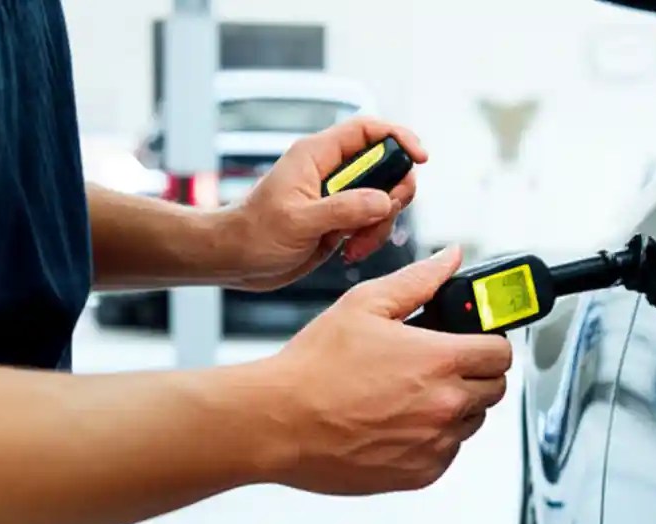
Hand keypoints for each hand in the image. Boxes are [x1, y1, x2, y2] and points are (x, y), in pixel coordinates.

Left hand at [221, 118, 428, 291]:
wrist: (235, 260)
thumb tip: (383, 201)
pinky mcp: (340, 219)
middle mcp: (331, 171)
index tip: (420, 157)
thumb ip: (343, 209)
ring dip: (381, 223)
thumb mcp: (299, 221)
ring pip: (384, 198)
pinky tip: (349, 251)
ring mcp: (337, 196)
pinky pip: (373, 221)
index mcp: (317, 156)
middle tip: (382, 216)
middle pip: (386, 166)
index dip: (399, 137)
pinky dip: (371, 237)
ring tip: (355, 244)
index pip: (368, 131)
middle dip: (393, 194)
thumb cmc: (252, 233)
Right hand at [252, 246, 511, 494]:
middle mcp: (445, 405)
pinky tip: (398, 423)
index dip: (489, 343)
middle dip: (474, 374)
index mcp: (440, 360)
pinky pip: (447, 454)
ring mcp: (435, 444)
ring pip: (472, 423)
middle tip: (438, 366)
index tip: (473, 342)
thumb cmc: (314, 367)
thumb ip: (418, 280)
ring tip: (410, 394)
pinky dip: (432, 440)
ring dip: (454, 408)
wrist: (277, 422)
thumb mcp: (365, 304)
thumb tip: (451, 260)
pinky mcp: (420, 474)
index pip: (501, 353)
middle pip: (494, 389)